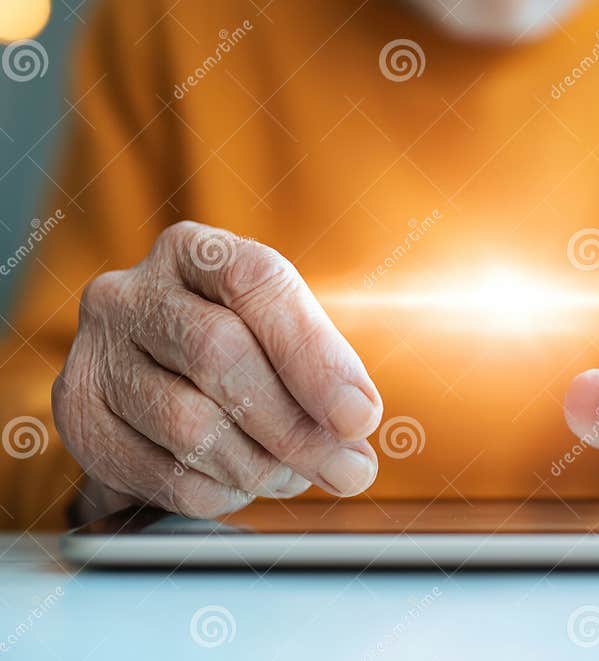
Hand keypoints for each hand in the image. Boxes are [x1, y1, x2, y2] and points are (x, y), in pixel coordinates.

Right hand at [53, 221, 382, 518]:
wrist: (157, 385)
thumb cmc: (240, 348)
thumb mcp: (284, 334)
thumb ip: (323, 370)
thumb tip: (354, 424)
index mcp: (194, 252)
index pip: (256, 281)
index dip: (313, 354)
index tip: (358, 416)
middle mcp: (131, 294)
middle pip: (218, 353)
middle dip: (295, 425)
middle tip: (345, 468)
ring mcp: (95, 356)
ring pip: (189, 425)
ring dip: (260, 465)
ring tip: (293, 473)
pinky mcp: (81, 421)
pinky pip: (164, 477)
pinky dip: (221, 493)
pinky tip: (242, 483)